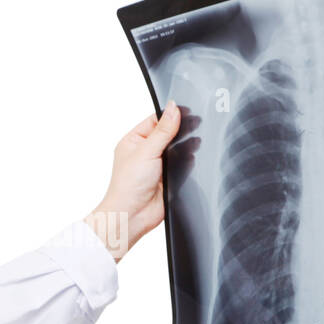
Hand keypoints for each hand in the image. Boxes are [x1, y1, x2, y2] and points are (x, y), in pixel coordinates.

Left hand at [83, 100, 181, 261]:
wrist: (133, 215)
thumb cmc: (128, 185)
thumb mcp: (146, 151)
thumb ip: (163, 130)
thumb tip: (173, 107)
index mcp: (134, 141)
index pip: (155, 120)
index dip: (170, 115)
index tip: (186, 110)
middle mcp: (146, 152)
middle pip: (169, 133)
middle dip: (181, 132)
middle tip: (195, 127)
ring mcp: (158, 165)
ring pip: (178, 149)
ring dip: (186, 148)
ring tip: (195, 145)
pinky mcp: (170, 178)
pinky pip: (185, 165)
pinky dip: (190, 163)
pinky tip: (194, 161)